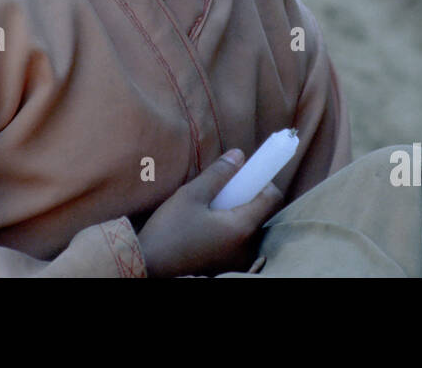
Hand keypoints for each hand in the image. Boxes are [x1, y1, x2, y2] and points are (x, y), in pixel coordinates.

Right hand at [136, 149, 284, 277]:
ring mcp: (237, 260)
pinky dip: (229, 230)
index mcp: (242, 228)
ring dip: (237, 214)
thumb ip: (218, 174)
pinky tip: (205, 227)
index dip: (264, 180)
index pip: (273, 198)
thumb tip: (239, 155)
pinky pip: (237, 242)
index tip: (245, 174)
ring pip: (249, 228)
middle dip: (247, 197)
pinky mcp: (226, 267)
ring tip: (209, 210)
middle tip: (222, 191)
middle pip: (262, 214)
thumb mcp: (191, 196)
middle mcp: (246, 248)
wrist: (148, 265)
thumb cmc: (169, 231)